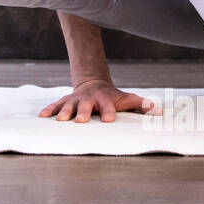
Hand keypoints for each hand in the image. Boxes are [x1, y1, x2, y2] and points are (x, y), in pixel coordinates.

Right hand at [38, 79, 161, 122]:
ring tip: (61, 120)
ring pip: (69, 105)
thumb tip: (160, 112)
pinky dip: (49, 110)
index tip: (109, 120)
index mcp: (105, 100)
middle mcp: (89, 99)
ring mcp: (75, 100)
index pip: (109, 106)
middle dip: (84, 112)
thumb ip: (142, 105)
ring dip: (65, 112)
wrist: (93, 84)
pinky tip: (42, 117)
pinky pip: (55, 105)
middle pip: (86, 105)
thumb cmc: (112, 97)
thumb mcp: (127, 99)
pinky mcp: (64, 101)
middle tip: (82, 120)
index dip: (109, 112)